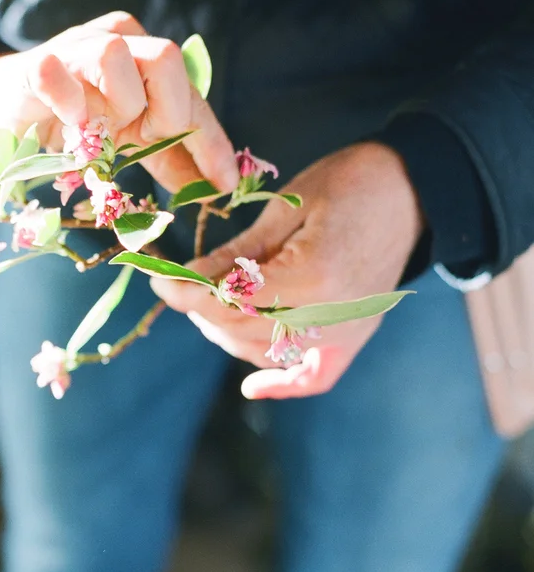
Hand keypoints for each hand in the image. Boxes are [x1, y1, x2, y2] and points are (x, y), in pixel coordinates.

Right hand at [0, 11, 239, 193]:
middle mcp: (114, 43)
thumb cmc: (67, 122)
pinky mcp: (30, 66)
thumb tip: (214, 186)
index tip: (223, 183)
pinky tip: (69, 124)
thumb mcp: (126, 140)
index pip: (190, 95)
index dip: (209, 140)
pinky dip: (67, 101)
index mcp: (143, 58)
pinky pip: (54, 72)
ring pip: (114, 54)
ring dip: (117, 103)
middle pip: (166, 56)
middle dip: (167, 109)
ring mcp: (71, 49)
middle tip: (146, 139)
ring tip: (99, 131)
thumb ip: (167, 157)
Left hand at [152, 143, 424, 398]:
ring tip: (211, 303)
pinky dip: (280, 383)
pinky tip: (252, 386)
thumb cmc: (347, 185)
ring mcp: (347, 333)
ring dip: (228, 333)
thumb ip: (233, 255)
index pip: (232, 301)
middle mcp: (332, 316)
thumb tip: (183, 281)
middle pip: (243, 331)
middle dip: (203, 310)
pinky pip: (314, 376)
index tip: (160, 281)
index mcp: (314, 277)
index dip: (188, 293)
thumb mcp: (282, 211)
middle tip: (181, 285)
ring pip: (264, 353)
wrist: (411, 191)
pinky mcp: (355, 338)